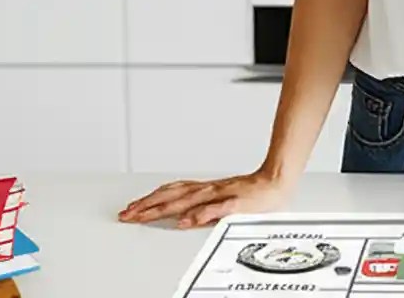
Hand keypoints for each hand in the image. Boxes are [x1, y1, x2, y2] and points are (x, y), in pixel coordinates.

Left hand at [118, 171, 290, 228]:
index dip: (149, 199)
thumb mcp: (221, 198)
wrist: (276, 181)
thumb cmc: (252, 192)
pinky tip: (185, 222)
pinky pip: (214, 210)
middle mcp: (208, 189)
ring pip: (186, 201)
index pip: (170, 192)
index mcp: (204, 189)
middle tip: (127, 215)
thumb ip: (202, 206)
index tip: (131, 208)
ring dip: (163, 209)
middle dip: (147, 206)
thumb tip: (181, 217)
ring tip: (144, 216)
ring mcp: (220, 195)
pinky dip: (197, 215)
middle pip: (171, 196)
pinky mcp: (234, 204)